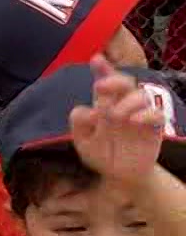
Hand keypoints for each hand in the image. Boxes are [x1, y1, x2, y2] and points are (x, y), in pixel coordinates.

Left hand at [70, 56, 166, 186]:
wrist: (120, 175)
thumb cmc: (100, 153)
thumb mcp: (82, 140)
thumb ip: (79, 123)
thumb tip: (91, 112)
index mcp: (104, 104)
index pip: (104, 81)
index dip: (102, 68)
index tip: (96, 59)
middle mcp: (122, 105)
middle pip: (124, 82)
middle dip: (113, 79)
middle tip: (99, 87)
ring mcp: (139, 115)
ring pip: (140, 95)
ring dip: (127, 101)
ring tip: (115, 116)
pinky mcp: (153, 128)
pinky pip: (156, 113)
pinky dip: (146, 114)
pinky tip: (133, 121)